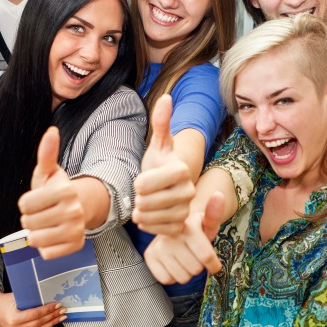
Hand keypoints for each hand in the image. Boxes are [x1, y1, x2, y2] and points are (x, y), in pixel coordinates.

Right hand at [0, 287, 65, 326]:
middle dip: (53, 316)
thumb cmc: (6, 300)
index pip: (36, 314)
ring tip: (61, 317)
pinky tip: (52, 322)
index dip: (48, 310)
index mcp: (13, 319)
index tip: (58, 304)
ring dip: (52, 323)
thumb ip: (31, 300)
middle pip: (39, 323)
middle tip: (63, 310)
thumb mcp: (17, 297)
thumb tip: (49, 297)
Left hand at [18, 127, 84, 258]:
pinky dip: (45, 247)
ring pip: (35, 239)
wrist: (79, 208)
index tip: (37, 200)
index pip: (24, 205)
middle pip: (28, 223)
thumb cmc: (56, 190)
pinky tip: (53, 236)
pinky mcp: (75, 246)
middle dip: (30, 219)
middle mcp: (73, 211)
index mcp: (65, 191)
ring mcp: (76, 230)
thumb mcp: (48, 172)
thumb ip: (46, 153)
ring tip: (46, 224)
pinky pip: (46, 253)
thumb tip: (51, 131)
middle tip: (42, 213)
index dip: (26, 203)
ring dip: (36, 234)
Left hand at [133, 95, 195, 235]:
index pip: (144, 184)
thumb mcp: (159, 144)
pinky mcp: (180, 226)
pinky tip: (149, 215)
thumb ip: (161, 122)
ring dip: (140, 212)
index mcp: (181, 169)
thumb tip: (166, 97)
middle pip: (145, 201)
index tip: (141, 179)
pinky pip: (154, 229)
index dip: (138, 183)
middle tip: (143, 193)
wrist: (168, 186)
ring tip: (144, 204)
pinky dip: (146, 224)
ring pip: (148, 217)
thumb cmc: (160, 163)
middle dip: (138, 198)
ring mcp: (185, 210)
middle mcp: (188, 190)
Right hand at [144, 192, 224, 284]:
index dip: (214, 265)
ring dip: (186, 272)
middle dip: (198, 266)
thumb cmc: (195, 230)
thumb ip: (215, 214)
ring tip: (183, 258)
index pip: (206, 256)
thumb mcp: (207, 224)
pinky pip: (167, 279)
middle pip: (195, 269)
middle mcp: (171, 236)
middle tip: (194, 255)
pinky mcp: (149, 256)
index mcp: (188, 228)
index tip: (215, 266)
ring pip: (182, 277)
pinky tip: (172, 262)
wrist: (171, 228)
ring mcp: (158, 246)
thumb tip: (220, 195)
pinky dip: (172, 275)